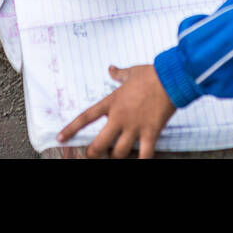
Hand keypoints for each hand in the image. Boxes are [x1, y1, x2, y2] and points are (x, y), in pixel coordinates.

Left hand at [57, 64, 175, 157]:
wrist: (170, 77)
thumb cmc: (151, 74)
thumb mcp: (131, 72)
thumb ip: (118, 74)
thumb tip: (111, 69)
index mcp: (112, 102)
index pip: (86, 117)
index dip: (71, 129)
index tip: (61, 138)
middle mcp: (120, 117)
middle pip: (99, 144)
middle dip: (93, 154)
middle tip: (92, 156)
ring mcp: (134, 127)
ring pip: (119, 153)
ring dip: (116, 157)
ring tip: (115, 157)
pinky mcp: (151, 132)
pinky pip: (145, 154)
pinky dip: (142, 161)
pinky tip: (140, 163)